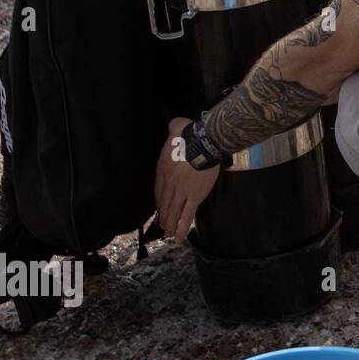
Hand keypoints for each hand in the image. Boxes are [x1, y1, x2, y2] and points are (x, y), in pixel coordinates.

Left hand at [154, 118, 219, 240]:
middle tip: (163, 226)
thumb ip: (173, 127)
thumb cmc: (189, 136)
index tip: (160, 208)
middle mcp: (168, 184)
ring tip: (170, 234)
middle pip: (164, 204)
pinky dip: (182, 226)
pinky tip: (180, 236)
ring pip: (174, 212)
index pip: (158, 190)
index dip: (159, 201)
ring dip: (171, 224)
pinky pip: (187, 214)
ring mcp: (180, 192)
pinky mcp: (194, 196)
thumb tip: (175, 123)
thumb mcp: (176, 129)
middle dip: (164, 217)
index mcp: (163, 170)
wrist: (200, 144)